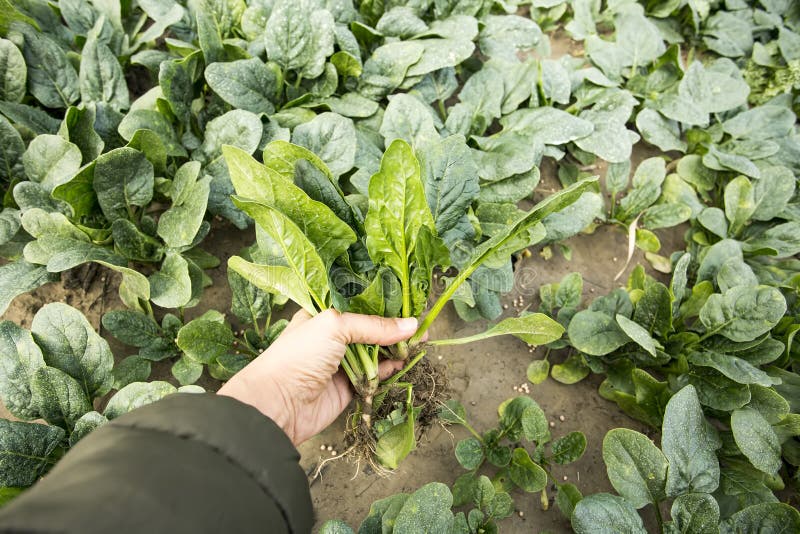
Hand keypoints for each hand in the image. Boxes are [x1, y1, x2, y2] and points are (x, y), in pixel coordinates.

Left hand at [218, 309, 417, 444]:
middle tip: (421, 325)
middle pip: (370, 328)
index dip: (383, 303)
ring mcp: (340, 362)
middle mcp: (331, 337)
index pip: (358, 303)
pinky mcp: (348, 387)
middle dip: (394, 327)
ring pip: (375, 352)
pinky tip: (404, 361)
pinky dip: (390, 369)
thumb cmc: (298, 356)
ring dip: (396, 348)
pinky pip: (375, 375)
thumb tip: (410, 325)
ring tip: (420, 342)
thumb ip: (374, 325)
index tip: (408, 301)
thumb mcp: (335, 327)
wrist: (278, 405)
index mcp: (322, 314)